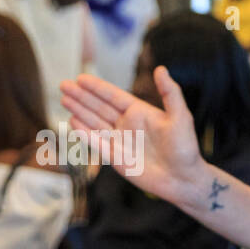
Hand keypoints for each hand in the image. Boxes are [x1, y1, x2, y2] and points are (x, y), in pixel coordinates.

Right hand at [60, 66, 205, 206]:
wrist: (184, 179)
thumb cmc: (186, 148)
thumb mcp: (180, 117)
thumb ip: (170, 93)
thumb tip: (161, 68)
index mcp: (141, 112)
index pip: (114, 96)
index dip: (97, 87)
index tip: (81, 78)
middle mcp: (128, 125)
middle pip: (100, 107)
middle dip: (82, 96)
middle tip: (63, 85)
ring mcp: (121, 141)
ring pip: (95, 123)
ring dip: (80, 111)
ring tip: (64, 99)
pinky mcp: (117, 158)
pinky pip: (97, 144)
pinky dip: (85, 134)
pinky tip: (73, 123)